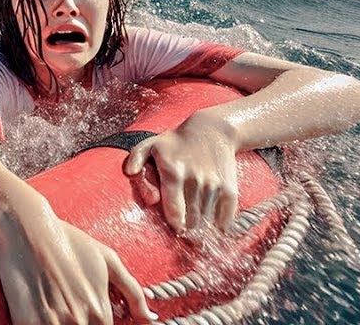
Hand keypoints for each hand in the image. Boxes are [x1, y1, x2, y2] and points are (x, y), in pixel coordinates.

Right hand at [0, 202, 156, 324]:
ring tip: (53, 302)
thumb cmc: (69, 242)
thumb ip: (134, 293)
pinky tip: (38, 308)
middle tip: (67, 302)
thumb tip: (148, 318)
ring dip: (58, 322)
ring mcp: (52, 322)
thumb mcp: (108, 261)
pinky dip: (38, 322)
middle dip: (76, 320)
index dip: (95, 321)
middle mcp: (78, 320)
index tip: (85, 310)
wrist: (29, 229)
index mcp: (99, 311)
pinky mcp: (27, 321)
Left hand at [123, 113, 240, 231]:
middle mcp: (195, 180)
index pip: (174, 211)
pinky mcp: (230, 190)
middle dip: (186, 228)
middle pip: (191, 221)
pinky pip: (225, 219)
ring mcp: (214, 186)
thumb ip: (136, 157)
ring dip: (201, 227)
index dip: (174, 224)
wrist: (212, 131)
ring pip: (206, 221)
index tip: (174, 227)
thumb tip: (129, 172)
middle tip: (183, 229)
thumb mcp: (151, 144)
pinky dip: (219, 225)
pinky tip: (212, 223)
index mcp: (173, 172)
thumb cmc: (176, 142)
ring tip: (195, 226)